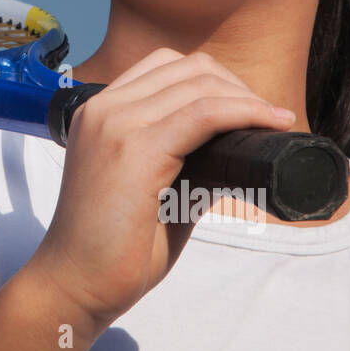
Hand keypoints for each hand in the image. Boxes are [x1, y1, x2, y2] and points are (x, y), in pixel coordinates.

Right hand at [27, 48, 296, 330]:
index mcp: (100, 112)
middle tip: (268, 120)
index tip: (248, 109)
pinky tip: (268, 125)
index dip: (214, 80)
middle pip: (186, 67)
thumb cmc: (112, 248)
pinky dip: (244, 113)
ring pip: (199, 84)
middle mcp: (103, 108)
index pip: (165, 66)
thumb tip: (238, 151)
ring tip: (275, 123)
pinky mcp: (135, 151)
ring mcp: (115, 124)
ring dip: (246, 99)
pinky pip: (204, 114)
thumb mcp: (152, 190)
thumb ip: (187, 163)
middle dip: (237, 86)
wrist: (74, 285)